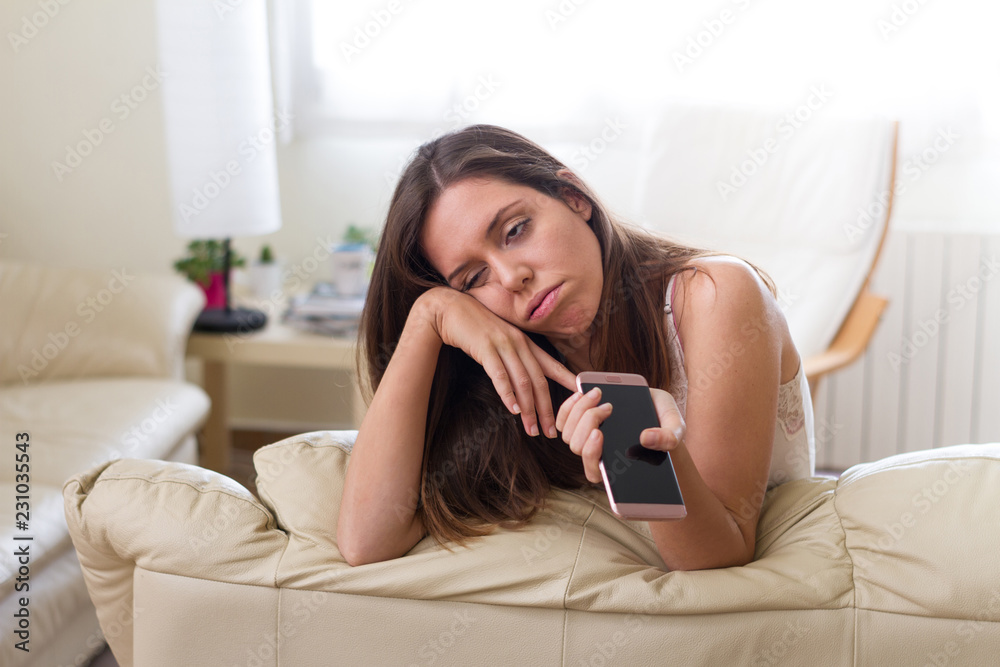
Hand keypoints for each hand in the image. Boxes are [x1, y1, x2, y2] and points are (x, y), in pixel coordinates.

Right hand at [414, 287, 576, 437]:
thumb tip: (524, 380)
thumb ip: (514, 356)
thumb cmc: (475, 327)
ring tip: (532, 429)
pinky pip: (500, 375)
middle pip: (539, 380)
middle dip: (547, 409)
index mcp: (525, 342)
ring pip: (522, 382)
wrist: (451, 309)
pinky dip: (508, 394)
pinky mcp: (485, 349)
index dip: (567, 381)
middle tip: (551, 431)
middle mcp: (519, 343)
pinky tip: (512, 410)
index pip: (552, 364)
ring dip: (528, 409)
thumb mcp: (501, 339)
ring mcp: (503, 345)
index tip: (582, 397)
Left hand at [556, 386, 685, 483]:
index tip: (599, 435)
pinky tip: (583, 392)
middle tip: (608, 407)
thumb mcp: (675, 430)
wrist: (656, 410)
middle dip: (588, 423)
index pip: (593, 472)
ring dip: (579, 410)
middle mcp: (598, 455)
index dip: (591, 455)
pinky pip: (564, 418)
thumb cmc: (665, 426)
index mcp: (617, 466)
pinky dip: (570, 405)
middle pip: (577, 446)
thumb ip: (668, 438)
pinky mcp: (580, 423)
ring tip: (599, 394)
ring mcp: (586, 439)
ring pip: (568, 432)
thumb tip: (646, 438)